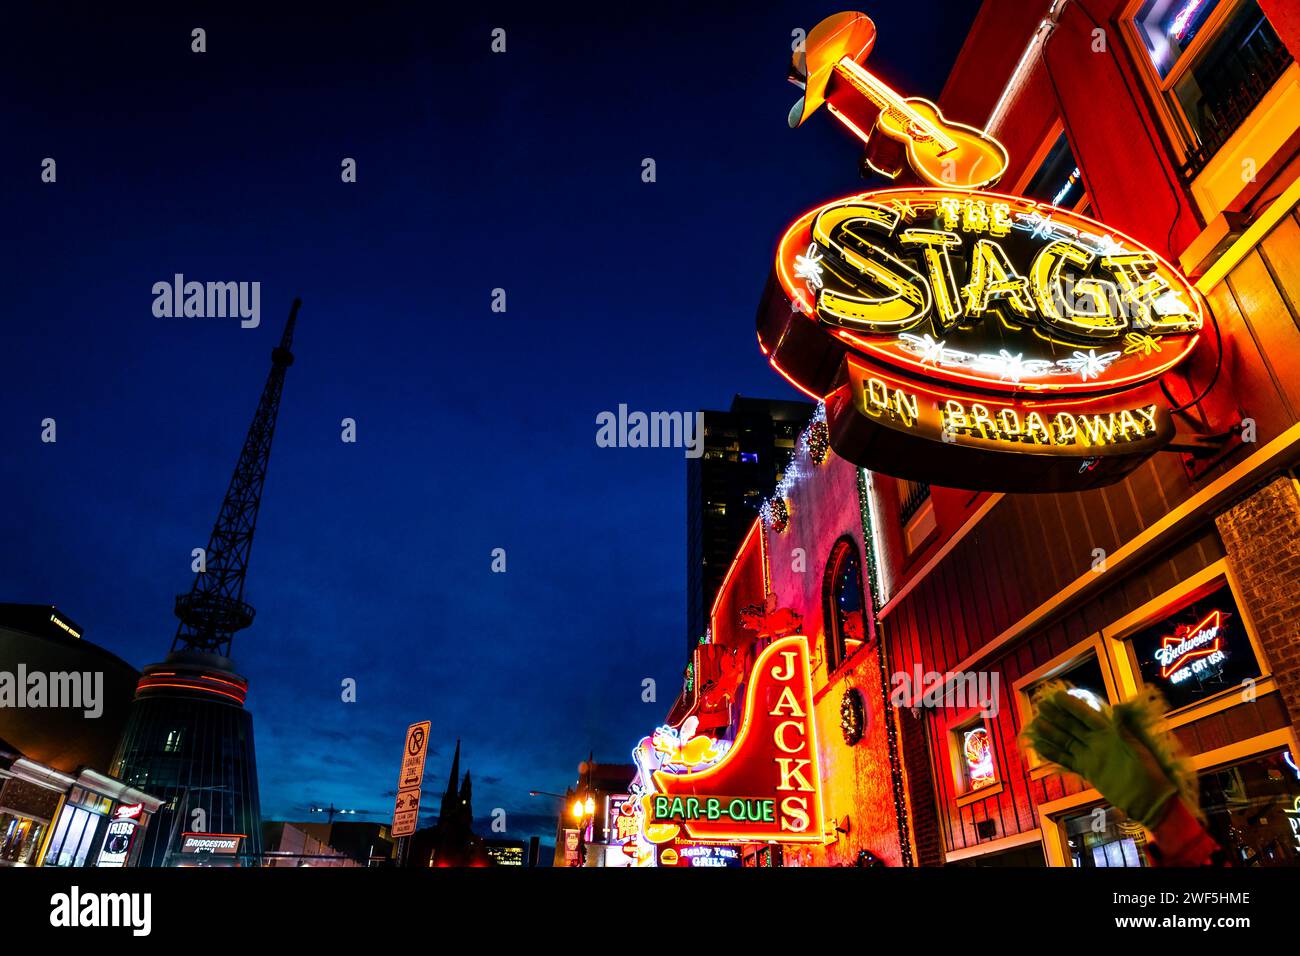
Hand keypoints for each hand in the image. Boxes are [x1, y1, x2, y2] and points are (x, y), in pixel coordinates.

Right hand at [1022, 688, 1177, 827]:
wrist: (1147, 798)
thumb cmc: (1147, 770)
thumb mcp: (1138, 747)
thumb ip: (1124, 728)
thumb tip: (1118, 707)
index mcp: (1110, 733)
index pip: (1087, 716)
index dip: (1073, 706)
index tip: (1058, 696)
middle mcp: (1097, 742)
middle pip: (1073, 726)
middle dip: (1057, 716)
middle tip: (1041, 706)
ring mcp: (1091, 756)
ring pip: (1067, 741)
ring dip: (1052, 733)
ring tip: (1036, 724)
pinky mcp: (1087, 770)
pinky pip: (1067, 760)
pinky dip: (1054, 754)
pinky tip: (1040, 748)